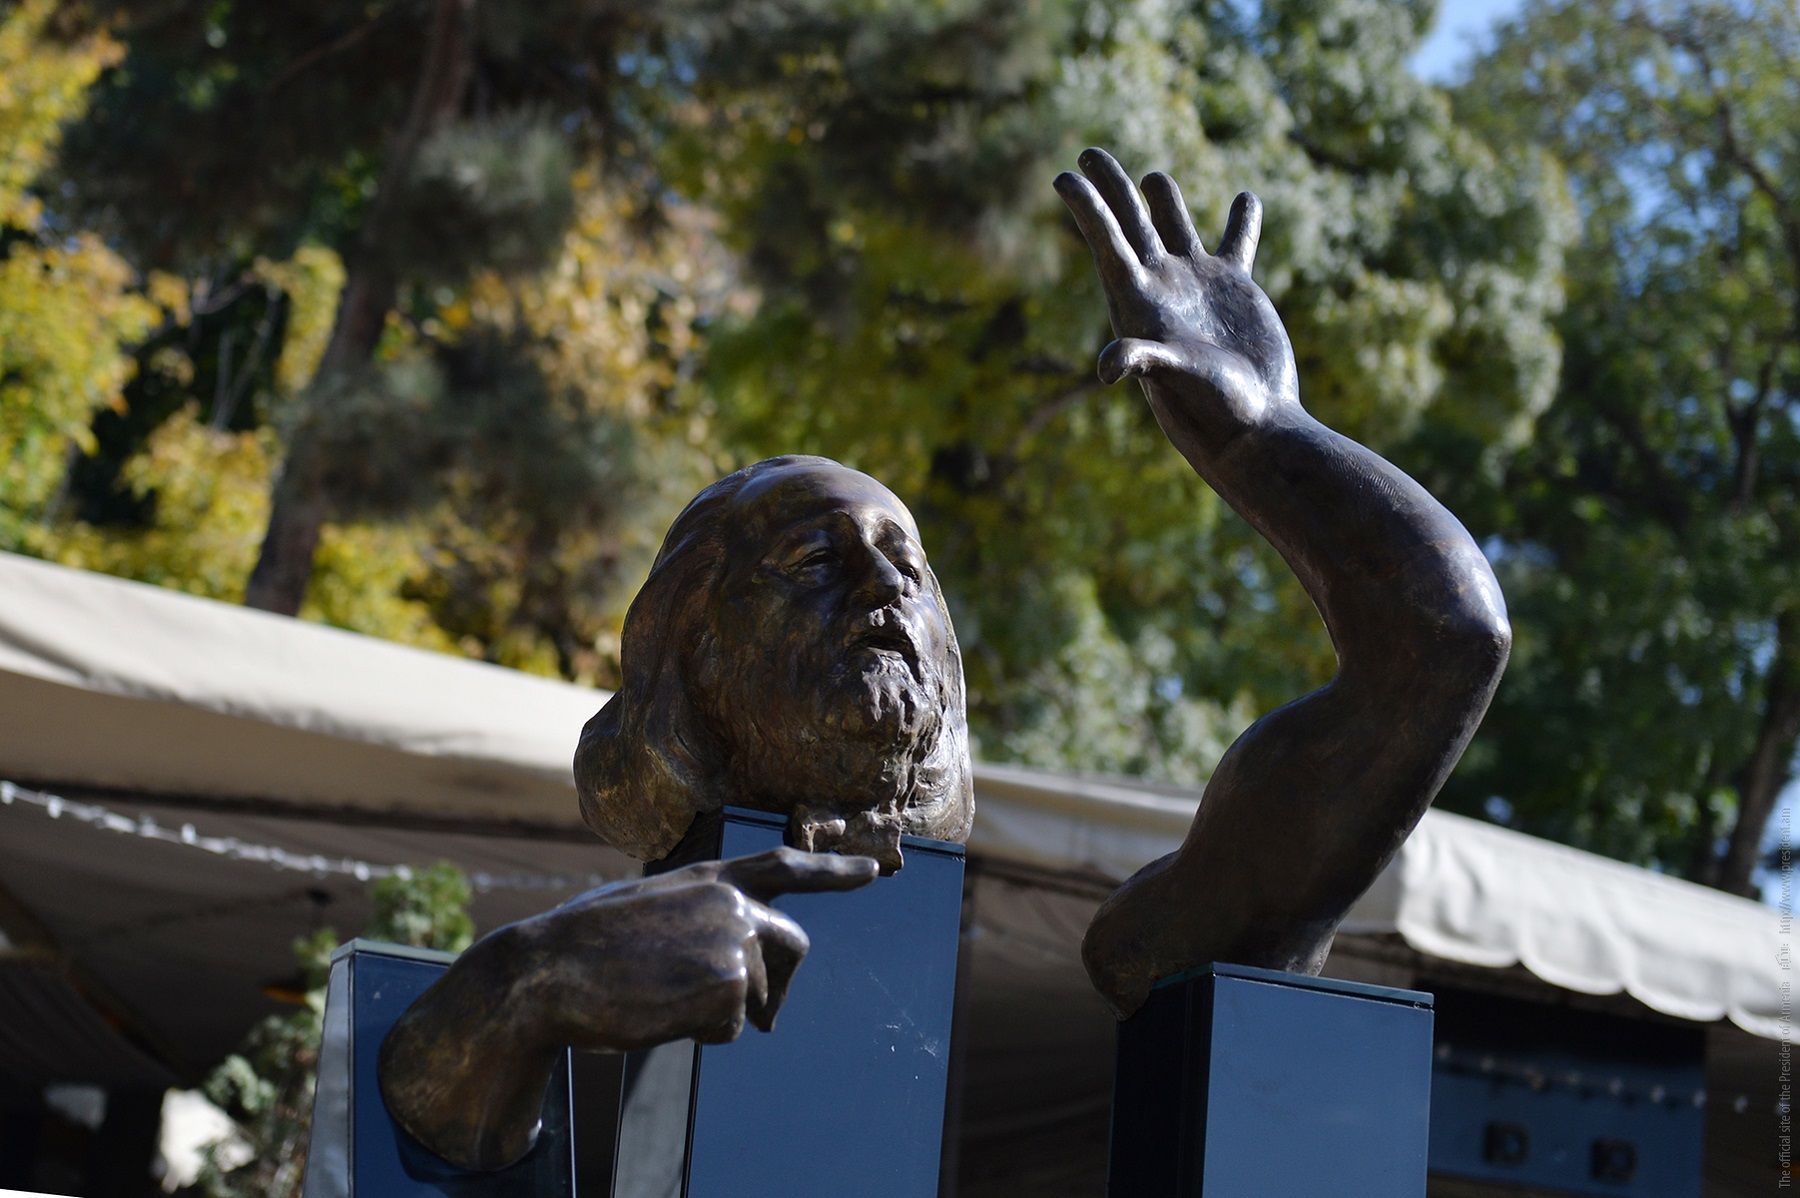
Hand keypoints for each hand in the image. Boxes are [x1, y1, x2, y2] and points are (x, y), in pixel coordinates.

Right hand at [532, 846, 879, 1049]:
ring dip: (716, 1013)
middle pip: (793, 949)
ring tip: (658, 997)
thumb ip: (696, 919)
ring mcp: (734, 939)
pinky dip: (698, 1032)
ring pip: (756, 997)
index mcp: (707, 877)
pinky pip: (731, 1028)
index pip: (784, 867)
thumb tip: (735, 962)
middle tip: (757, 1019)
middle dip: (777, 988)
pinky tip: (657, 1012)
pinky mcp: (729, 983)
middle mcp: (731, 901)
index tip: (871, 872)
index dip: (831, 872)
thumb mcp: (647, 911)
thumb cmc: (583, 947)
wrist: (546, 972)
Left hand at [1055, 148, 1297, 449]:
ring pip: (1177, 228)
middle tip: (1087, 152)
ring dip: (1164, 200)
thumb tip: (1108, 369)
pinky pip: (1237, 244)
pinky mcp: (1235, 289)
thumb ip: (1143, 361)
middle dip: (1110, 188)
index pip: (1106, 241)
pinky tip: (1246, 199)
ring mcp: (1198, 285)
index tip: (1063, 176)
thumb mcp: (1174, 379)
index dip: (1085, 207)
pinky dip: (1242, 221)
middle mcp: (1163, 287)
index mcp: (1139, 301)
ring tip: (1151, 177)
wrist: (1254, 422)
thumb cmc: (1211, 407)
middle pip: (1130, 224)